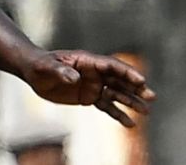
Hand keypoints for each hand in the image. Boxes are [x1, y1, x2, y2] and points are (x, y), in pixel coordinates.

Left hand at [19, 49, 155, 126]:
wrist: (34, 72)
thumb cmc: (40, 65)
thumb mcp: (47, 67)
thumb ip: (61, 71)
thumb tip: (74, 77)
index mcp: (87, 61)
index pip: (111, 66)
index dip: (127, 73)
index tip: (141, 80)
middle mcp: (94, 72)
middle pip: (119, 80)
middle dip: (135, 88)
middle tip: (152, 96)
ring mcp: (94, 84)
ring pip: (117, 93)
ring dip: (131, 101)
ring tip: (147, 111)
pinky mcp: (89, 97)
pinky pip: (107, 106)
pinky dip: (118, 114)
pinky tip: (131, 123)